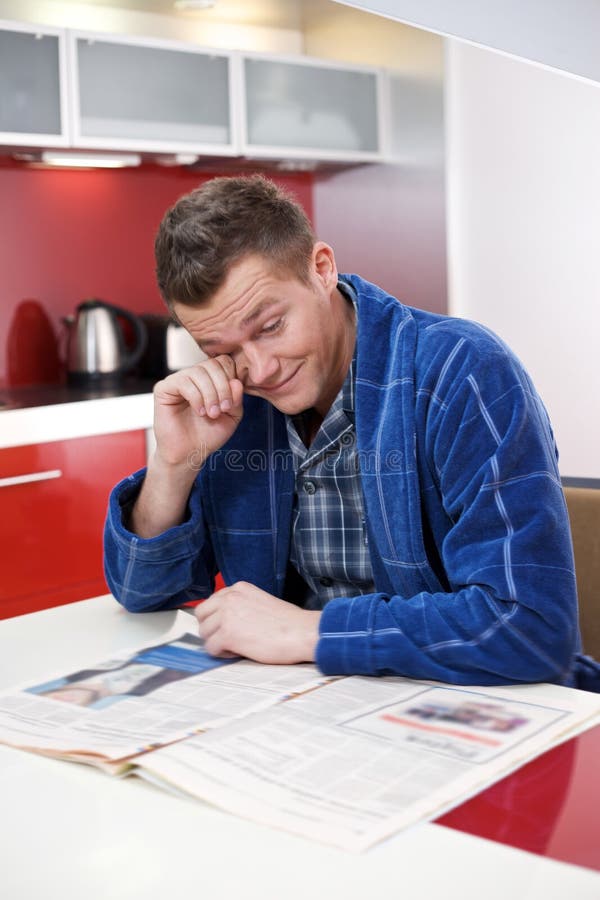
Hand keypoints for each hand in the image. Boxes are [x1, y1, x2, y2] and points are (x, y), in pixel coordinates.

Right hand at [153, 355, 243, 467]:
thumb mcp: (232, 416)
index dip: (231, 379)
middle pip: (212, 364)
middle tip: (223, 409)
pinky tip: (200, 412)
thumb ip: (237, 398)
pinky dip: (196, 397)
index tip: (231, 403)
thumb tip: (236, 381)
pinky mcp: (163, 388)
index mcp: (210, 378)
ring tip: (212, 414)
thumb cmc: (209, 434)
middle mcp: (194, 376)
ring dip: (210, 394)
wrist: (190, 453)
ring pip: (199, 371)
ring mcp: (178, 380)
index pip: (224, 362)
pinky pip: (183, 382)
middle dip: (222, 387)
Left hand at [195, 582, 320, 664]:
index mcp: (239, 588)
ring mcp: (227, 615)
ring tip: (237, 645)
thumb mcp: (260, 602)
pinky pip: (211, 648)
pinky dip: (222, 653)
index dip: (217, 618)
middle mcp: (230, 597)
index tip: (227, 626)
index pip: (211, 601)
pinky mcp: (228, 634)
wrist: (302, 632)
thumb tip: (225, 620)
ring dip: (217, 642)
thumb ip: (241, 606)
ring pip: (204, 633)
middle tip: (226, 638)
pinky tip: (239, 652)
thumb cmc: (289, 622)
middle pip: (201, 615)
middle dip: (211, 628)